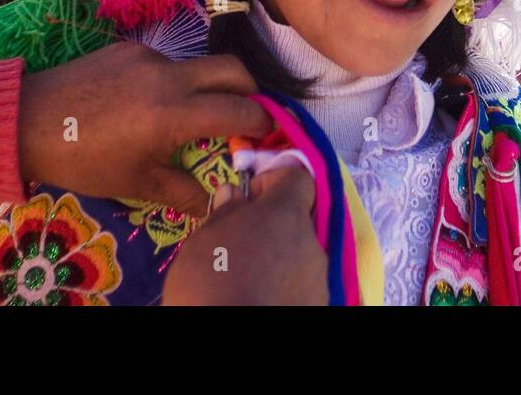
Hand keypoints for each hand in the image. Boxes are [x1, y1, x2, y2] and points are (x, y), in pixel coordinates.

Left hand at [17, 42, 272, 213]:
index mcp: (174, 114)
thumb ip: (182, 192)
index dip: (261, 122)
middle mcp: (169, 76)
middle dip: (249, 89)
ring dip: (206, 86)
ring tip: (189, 114)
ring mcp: (148, 56)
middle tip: (244, 113)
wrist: (26, 120)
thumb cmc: (82, 159)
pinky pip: (165, 61)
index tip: (264, 134)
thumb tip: (214, 203)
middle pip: (233, 68)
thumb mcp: (135, 184)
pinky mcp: (129, 46)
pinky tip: (146, 103)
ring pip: (197, 64)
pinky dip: (171, 81)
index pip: (240, 110)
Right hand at [162, 166, 328, 305]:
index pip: (298, 178)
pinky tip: (259, 296)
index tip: (246, 200)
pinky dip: (283, 285)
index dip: (272, 182)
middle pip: (296, 220)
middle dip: (270, 226)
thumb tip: (234, 193)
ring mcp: (318, 278)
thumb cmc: (210, 283)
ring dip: (277, 257)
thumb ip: (225, 211)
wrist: (227, 343)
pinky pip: (301, 282)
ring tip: (246, 277)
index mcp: (285, 216)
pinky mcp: (318, 304)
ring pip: (299, 253)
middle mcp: (311, 242)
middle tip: (238, 245)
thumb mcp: (203, 241)